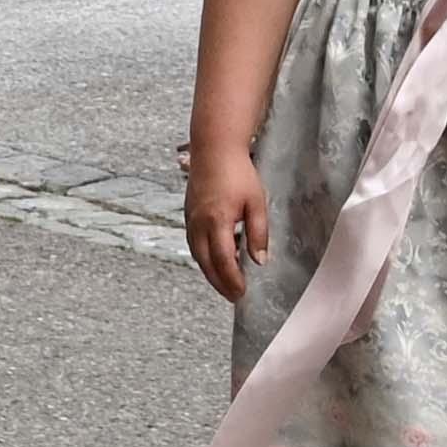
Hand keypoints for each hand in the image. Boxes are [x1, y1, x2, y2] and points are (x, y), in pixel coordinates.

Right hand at [187, 151, 267, 301]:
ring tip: (224, 283)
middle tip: (233, 296)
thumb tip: (258, 260)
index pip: (224, 260)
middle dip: (219, 283)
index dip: (232, 279)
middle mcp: (199, 224)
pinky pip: (193, 243)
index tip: (242, 292)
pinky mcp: (188, 215)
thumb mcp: (257, 203)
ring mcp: (190, 219)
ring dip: (210, 272)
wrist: (214, 149)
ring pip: (197, 255)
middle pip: (206, 263)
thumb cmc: (238, 173)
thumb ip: (258, 233)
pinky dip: (203, 257)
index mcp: (217, 221)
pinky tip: (214, 260)